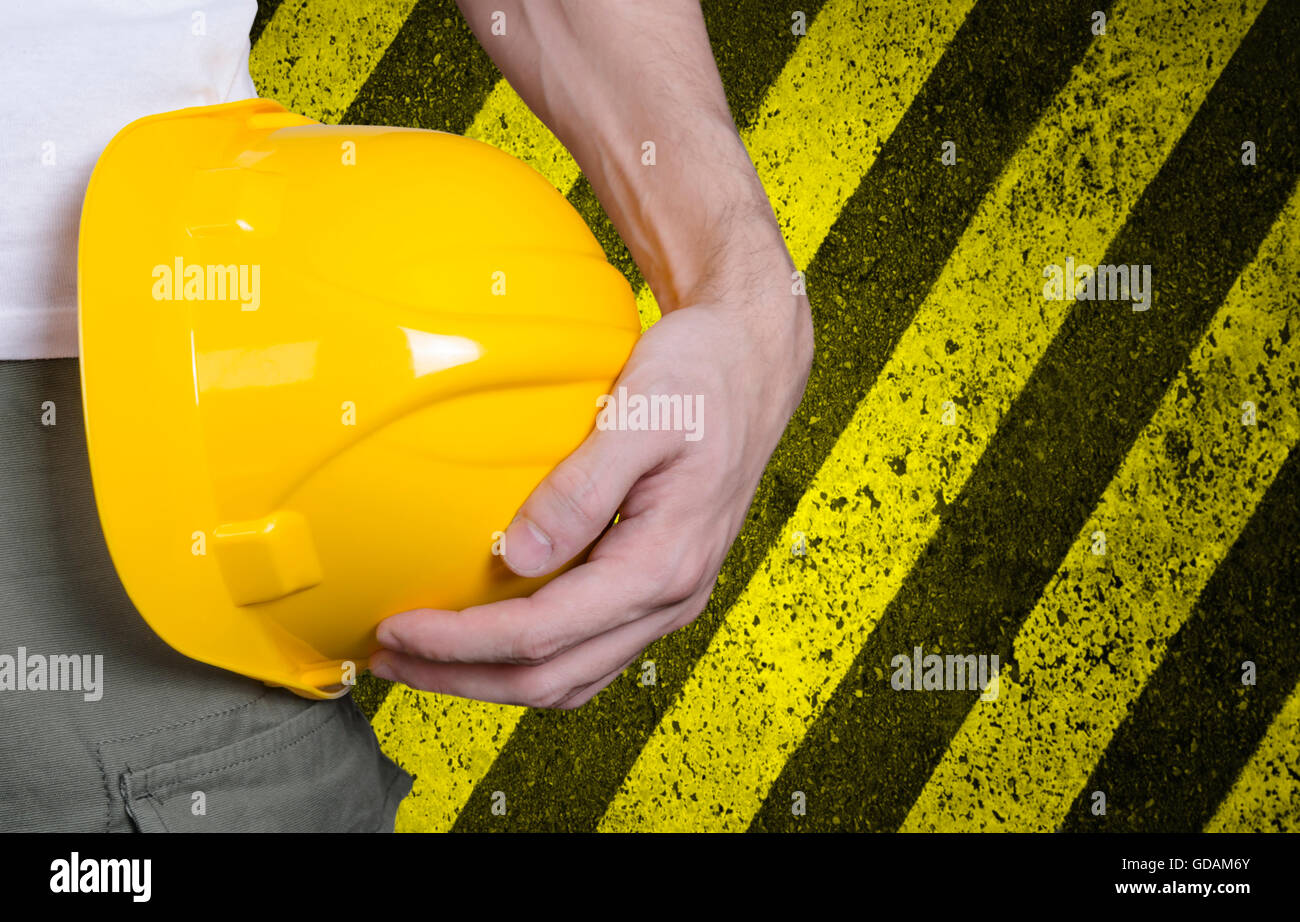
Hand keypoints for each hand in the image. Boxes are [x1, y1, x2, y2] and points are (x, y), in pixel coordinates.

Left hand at [369, 266, 811, 707]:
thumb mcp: (642, 416)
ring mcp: (667, 598)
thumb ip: (582, 489)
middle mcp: (671, 598)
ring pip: (571, 675)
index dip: (462, 644)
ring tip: (424, 658)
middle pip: (554, 678)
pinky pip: (587, 647)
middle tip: (389, 657)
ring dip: (493, 678)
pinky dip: (529, 655)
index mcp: (664, 565)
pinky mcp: (656, 584)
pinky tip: (487, 629)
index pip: (545, 634)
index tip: (398, 629)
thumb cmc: (702, 377)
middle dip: (464, 677)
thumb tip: (515, 559)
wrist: (751, 363)